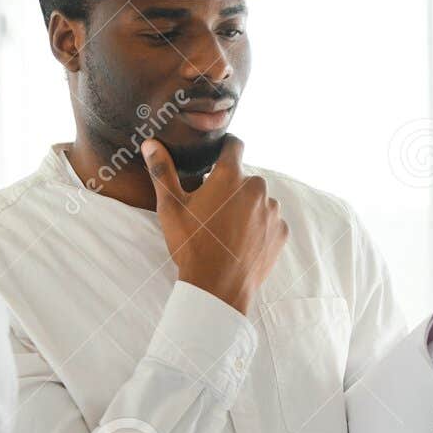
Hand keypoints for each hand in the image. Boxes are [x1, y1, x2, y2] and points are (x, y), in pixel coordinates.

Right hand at [143, 136, 287, 314]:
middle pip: (245, 178)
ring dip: (246, 208)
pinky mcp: (281, 232)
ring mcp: (272, 211)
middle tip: (213, 209)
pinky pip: (270, 222)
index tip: (217, 156)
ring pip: (259, 200)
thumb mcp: (171, 208)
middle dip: (231, 188)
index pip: (234, 144)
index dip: (225, 147)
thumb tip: (151, 143)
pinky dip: (259, 228)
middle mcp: (257, 188)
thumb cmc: (193, 246)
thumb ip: (162, 171)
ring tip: (227, 230)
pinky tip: (241, 242)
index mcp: (230, 176)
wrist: (218, 288)